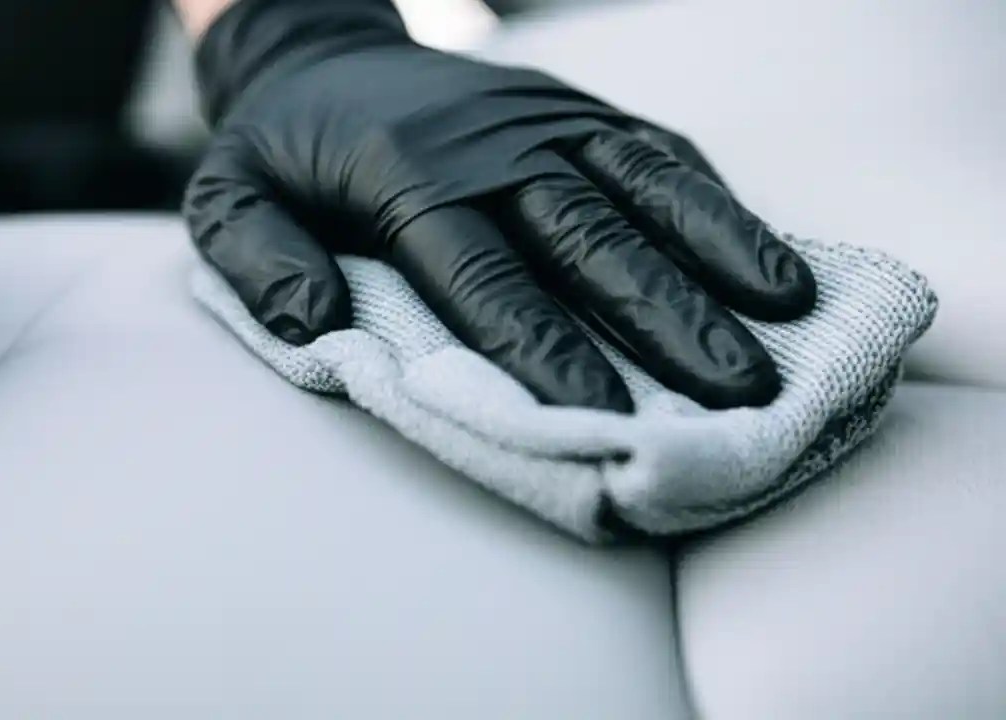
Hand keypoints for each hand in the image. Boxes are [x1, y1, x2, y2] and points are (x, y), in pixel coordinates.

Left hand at [183, 0, 815, 410]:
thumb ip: (258, 259)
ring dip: (716, 255)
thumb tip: (314, 322)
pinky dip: (713, 205)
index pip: (481, 272)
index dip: (539, 347)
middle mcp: (491, 141)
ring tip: (784, 322)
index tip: (594, 412)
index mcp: (403, 172)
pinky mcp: (578, 109)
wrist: (321, 55)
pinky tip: (765, 259)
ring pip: (642, 186)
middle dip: (662, 316)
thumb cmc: (279, 152)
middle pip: (586, 235)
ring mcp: (544, 118)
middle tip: (732, 392)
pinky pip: (655, 151)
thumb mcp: (224, 199)